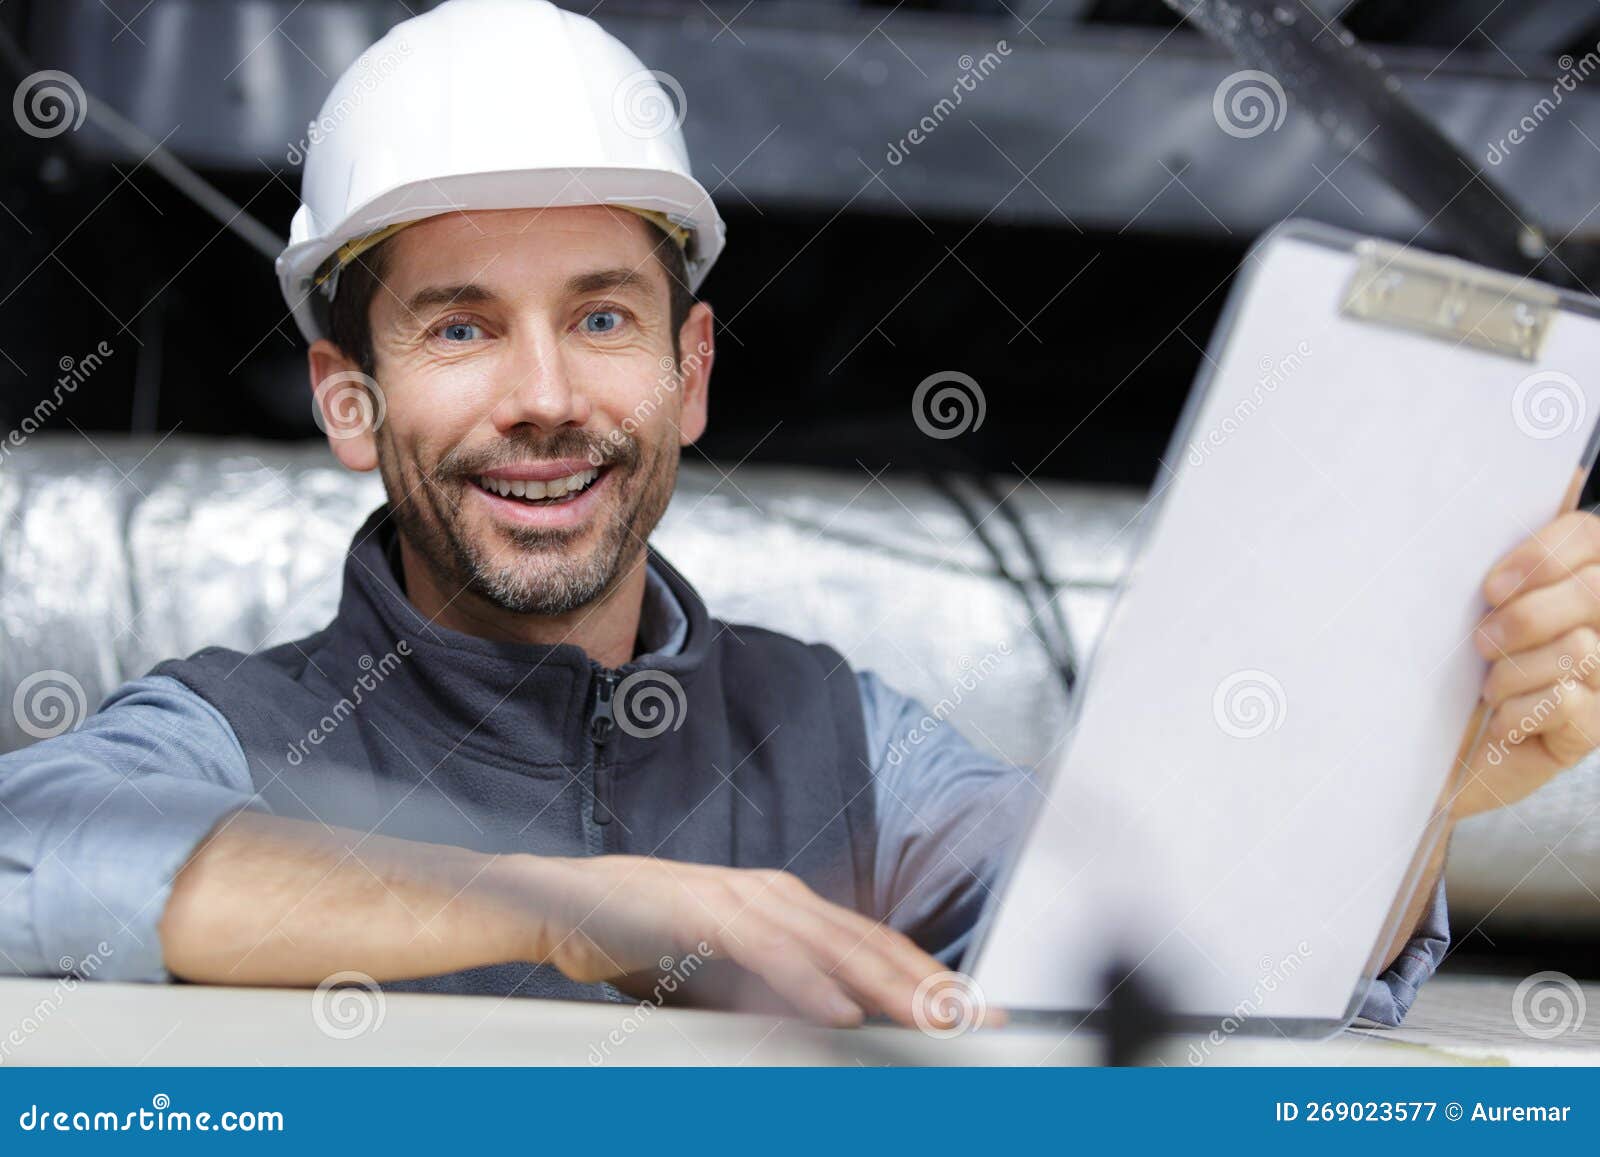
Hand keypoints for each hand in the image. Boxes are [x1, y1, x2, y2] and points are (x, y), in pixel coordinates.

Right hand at [518, 854, 983, 1028]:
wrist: (569, 906)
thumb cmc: (648, 940)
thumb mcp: (727, 975)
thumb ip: (777, 996)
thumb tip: (831, 1030)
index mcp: (788, 906)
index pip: (873, 944)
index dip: (928, 975)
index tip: (972, 1009)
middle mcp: (777, 896)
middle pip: (869, 944)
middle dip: (929, 984)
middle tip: (977, 1017)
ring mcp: (744, 901)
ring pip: (831, 947)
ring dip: (886, 987)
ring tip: (932, 1018)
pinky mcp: (707, 914)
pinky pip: (768, 955)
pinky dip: (807, 984)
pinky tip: (840, 1011)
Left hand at [1462, 510, 1599, 818]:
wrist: (1436, 758)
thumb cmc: (1450, 675)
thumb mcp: (1464, 614)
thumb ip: (1491, 572)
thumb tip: (1512, 510)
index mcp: (1577, 584)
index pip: (1588, 536)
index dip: (1543, 555)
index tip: (1490, 588)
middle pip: (1594, 591)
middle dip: (1528, 616)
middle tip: (1482, 642)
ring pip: (1581, 648)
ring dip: (1515, 671)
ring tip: (1489, 690)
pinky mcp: (1594, 729)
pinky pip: (1567, 700)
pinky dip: (1517, 711)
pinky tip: (1500, 723)